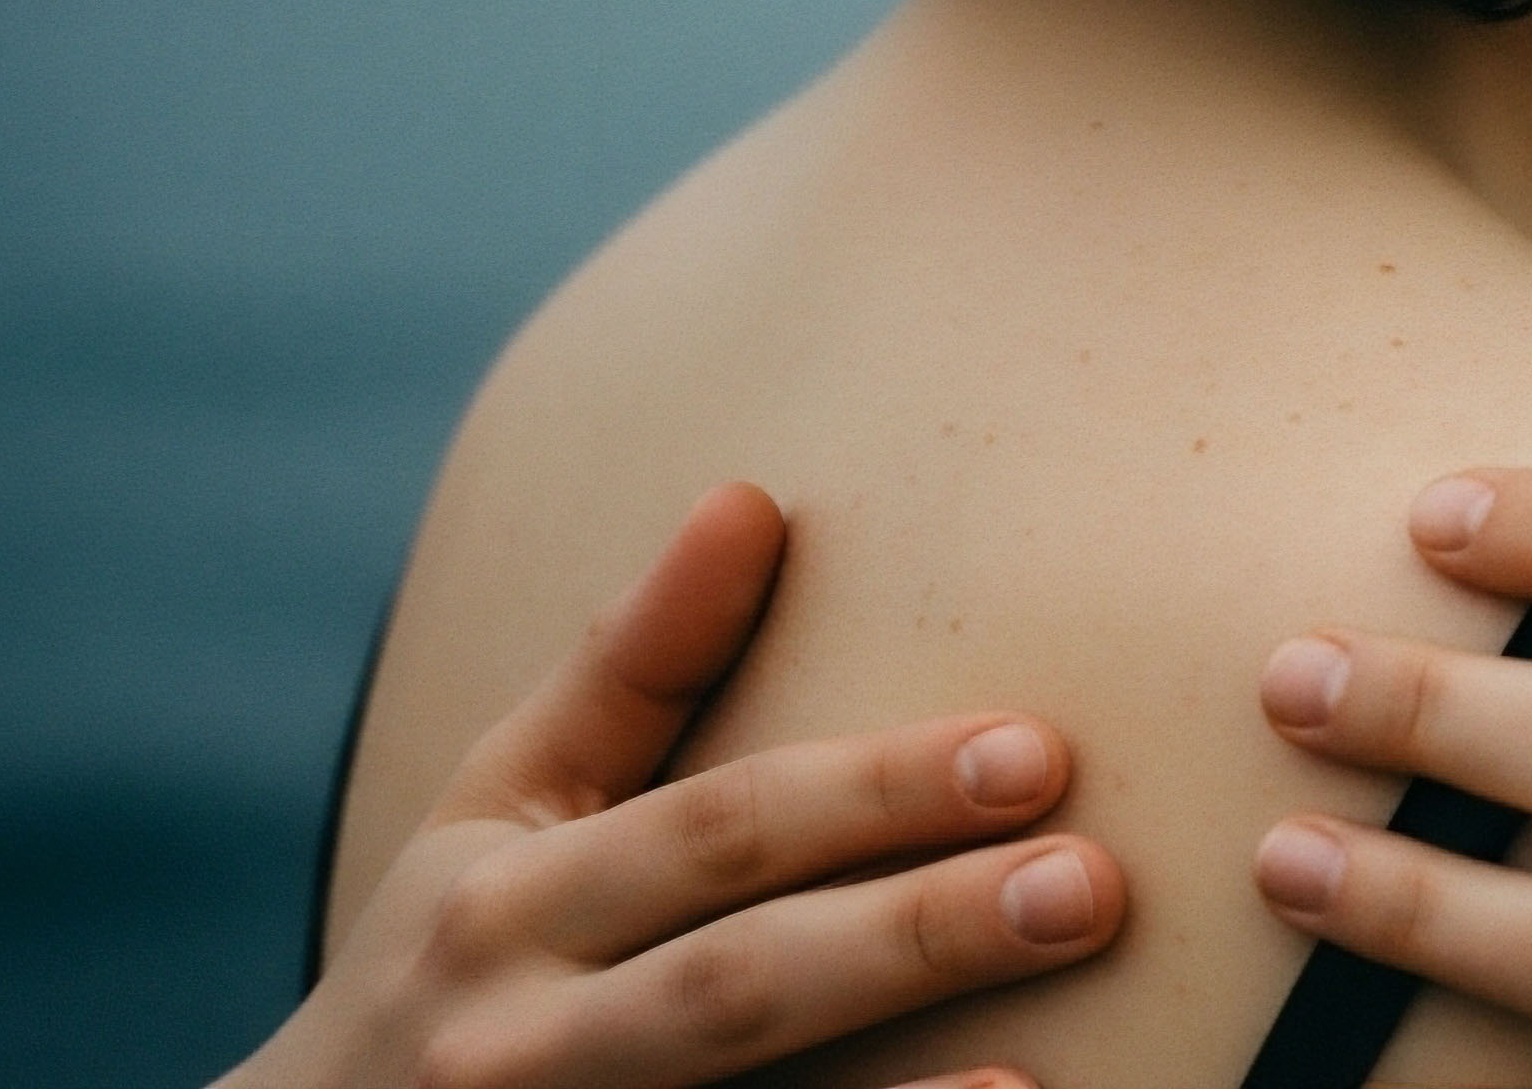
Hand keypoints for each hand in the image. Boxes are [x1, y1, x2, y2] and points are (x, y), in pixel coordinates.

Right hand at [226, 483, 1123, 1088]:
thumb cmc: (443, 960)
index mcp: (504, 903)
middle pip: (738, 983)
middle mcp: (516, 1039)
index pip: (718, 833)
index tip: (1036, 751)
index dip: (874, 793)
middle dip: (914, 935)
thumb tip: (751, 499)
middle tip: (1088, 885)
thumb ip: (631, 670)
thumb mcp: (499, 811)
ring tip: (1045, 1063)